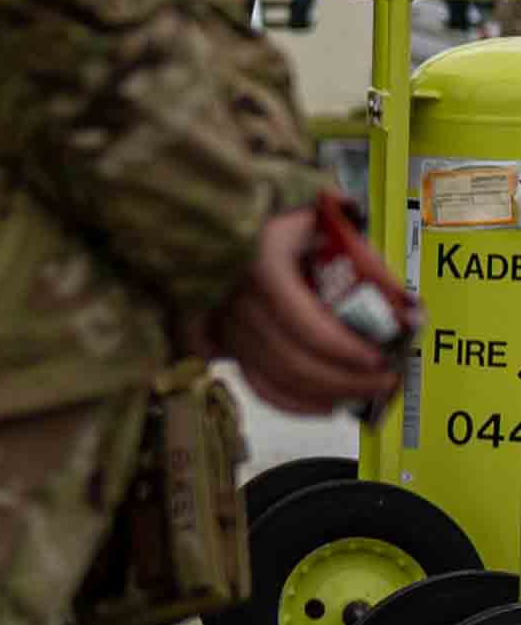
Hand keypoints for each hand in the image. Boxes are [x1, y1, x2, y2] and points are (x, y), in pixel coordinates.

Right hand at [213, 204, 402, 414]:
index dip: (343, 349)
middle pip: (292, 360)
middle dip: (346, 379)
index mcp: (261, 266)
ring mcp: (226, 327)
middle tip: (386, 380)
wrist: (228, 228)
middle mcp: (236, 302)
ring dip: (328, 394)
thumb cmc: (280, 225)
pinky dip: (296, 402)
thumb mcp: (318, 220)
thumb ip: (354, 245)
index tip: (378, 358)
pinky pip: (260, 386)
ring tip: (367, 391)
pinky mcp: (226, 346)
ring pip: (277, 380)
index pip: (303, 323)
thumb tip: (398, 294)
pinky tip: (329, 404)